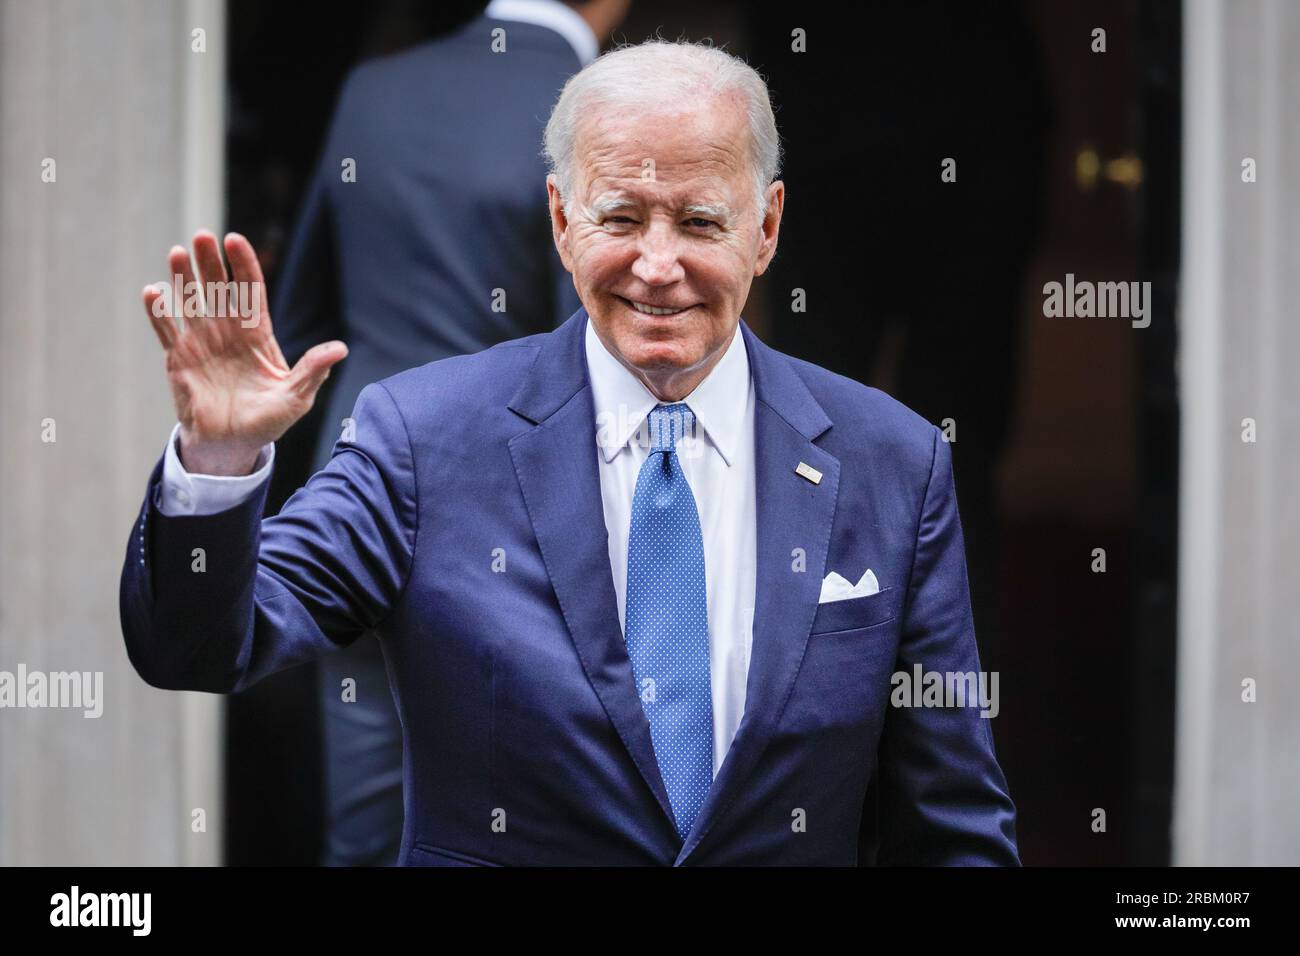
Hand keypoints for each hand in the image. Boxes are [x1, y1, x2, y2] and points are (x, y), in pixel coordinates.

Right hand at [142, 231, 346, 474]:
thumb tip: (340, 349)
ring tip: (178, 253)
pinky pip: (167, 331)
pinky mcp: (179, 359)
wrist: (232, 445)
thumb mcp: (296, 397)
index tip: (235, 241)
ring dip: (183, 279)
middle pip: (218, 290)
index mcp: (257, 335)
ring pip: (191, 303)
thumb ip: (313, 370)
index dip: (244, 266)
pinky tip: (152, 292)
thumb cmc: (268, 420)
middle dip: (211, 263)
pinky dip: (159, 312)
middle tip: (203, 237)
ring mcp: (201, 342)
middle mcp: (228, 332)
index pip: (250, 292)